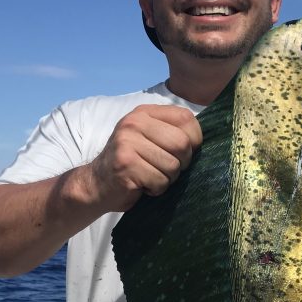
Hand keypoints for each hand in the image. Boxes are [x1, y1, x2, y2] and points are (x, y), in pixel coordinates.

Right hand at [86, 105, 201, 211]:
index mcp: (145, 112)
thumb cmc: (132, 163)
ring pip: (173, 166)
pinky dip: (156, 189)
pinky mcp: (125, 164)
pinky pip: (159, 181)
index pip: (186, 118)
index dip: (195, 140)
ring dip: (168, 179)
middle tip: (167, 170)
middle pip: (182, 144)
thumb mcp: (150, 139)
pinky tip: (143, 185)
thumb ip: (172, 133)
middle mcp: (134, 123)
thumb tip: (204, 143)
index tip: (184, 153)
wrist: (97, 184)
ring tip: (152, 177)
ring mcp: (127, 142)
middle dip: (182, 163)